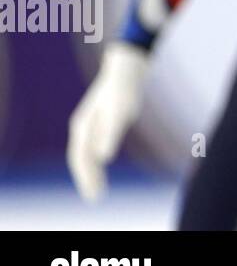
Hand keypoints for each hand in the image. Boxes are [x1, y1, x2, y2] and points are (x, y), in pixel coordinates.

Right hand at [67, 42, 149, 201]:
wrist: (127, 67)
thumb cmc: (124, 89)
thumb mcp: (121, 111)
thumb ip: (111, 133)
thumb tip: (104, 158)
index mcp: (84, 126)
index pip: (81, 159)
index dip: (87, 178)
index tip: (95, 193)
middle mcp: (82, 126)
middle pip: (80, 158)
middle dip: (87, 179)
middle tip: (96, 198)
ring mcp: (89, 122)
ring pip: (84, 152)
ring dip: (90, 171)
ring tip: (98, 188)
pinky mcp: (98, 120)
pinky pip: (91, 145)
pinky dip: (94, 160)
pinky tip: (102, 164)